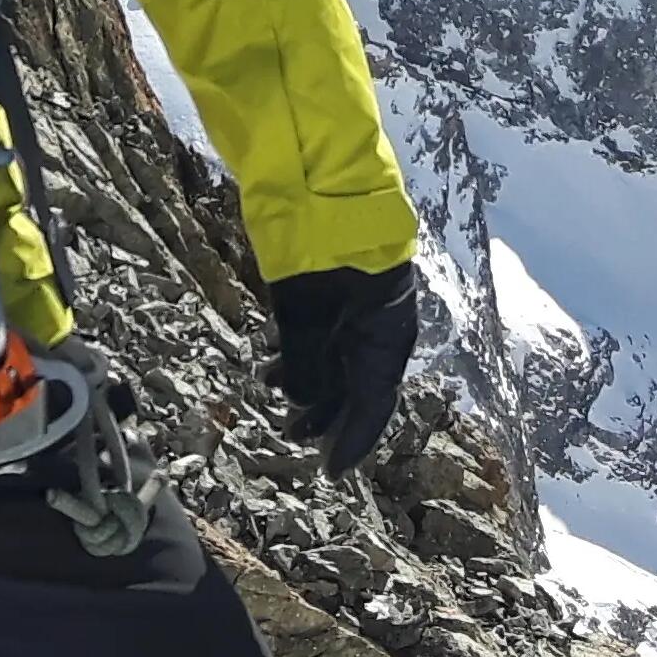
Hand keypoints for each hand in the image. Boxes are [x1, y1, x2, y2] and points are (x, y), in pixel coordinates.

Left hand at [266, 261, 421, 474]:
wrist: (322, 184)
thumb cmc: (322, 255)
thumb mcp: (308, 316)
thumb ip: (306, 367)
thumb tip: (304, 402)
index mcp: (387, 336)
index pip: (374, 403)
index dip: (352, 440)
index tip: (330, 471)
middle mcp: (379, 325)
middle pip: (355, 383)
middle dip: (323, 412)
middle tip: (291, 435)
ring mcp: (358, 305)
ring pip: (335, 356)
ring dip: (305, 379)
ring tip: (268, 389)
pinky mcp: (336, 286)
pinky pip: (323, 333)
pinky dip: (299, 351)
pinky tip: (271, 356)